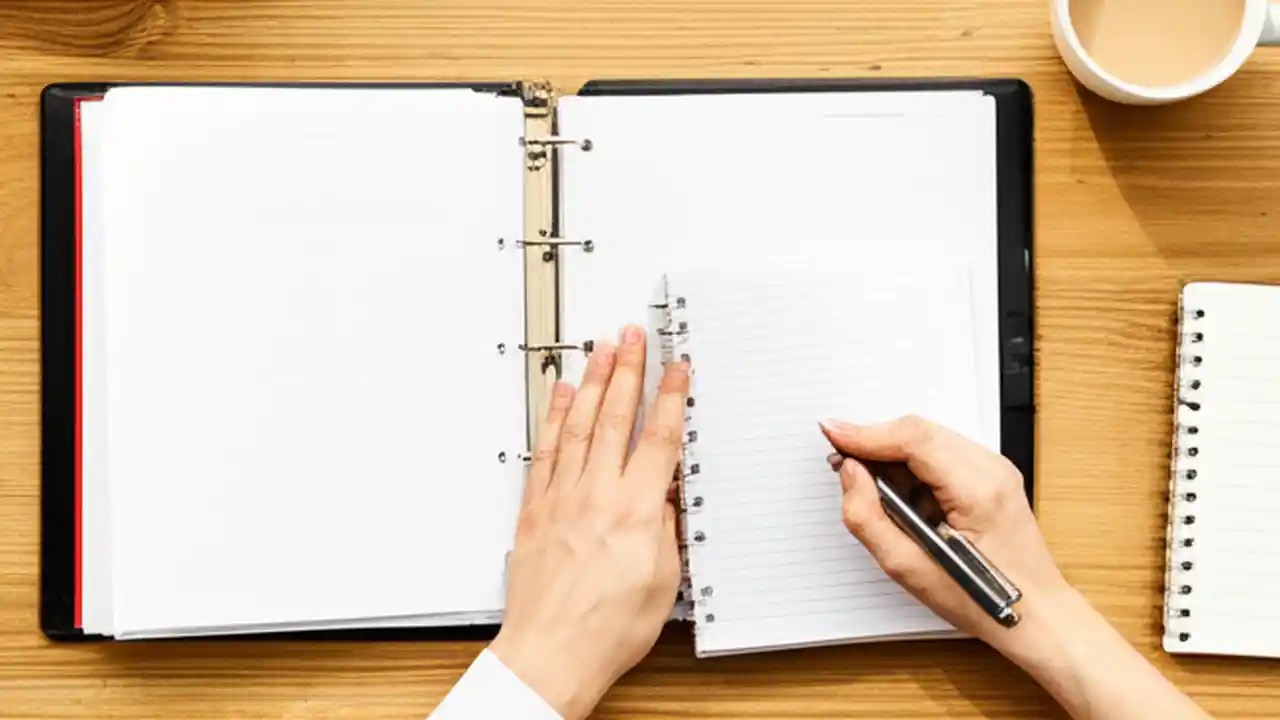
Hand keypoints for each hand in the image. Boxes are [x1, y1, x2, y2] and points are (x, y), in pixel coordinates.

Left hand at [489, 325, 689, 719]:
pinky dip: (554, 418)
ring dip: (592, 381)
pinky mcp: (535, 509)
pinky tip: (560, 395)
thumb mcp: (663, 580)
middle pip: (616, 417)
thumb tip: (666, 492)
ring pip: (580, 424)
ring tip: (600, 348)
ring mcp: (562, 498)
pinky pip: (545, 450)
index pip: (658, 438)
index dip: (670, 396)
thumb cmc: (607, 629)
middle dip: (628, 369)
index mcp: (637, 511)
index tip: (677, 367)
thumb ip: (666, 527)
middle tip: (632, 335)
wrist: (552, 653)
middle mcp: (597, 495)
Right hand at [821, 416, 1209, 719]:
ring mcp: (995, 468)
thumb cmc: (982, 600)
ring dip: (892, 451)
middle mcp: (992, 469)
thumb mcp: (909, 569)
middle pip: (919, 430)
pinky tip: (898, 489)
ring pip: (928, 436)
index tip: (832, 432)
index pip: (913, 439)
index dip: (866, 433)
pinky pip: (941, 450)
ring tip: (868, 482)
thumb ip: (869, 517)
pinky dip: (911, 461)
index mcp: (977, 490)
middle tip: (842, 462)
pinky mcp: (991, 474)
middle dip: (874, 440)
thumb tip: (850, 473)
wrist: (1036, 614)